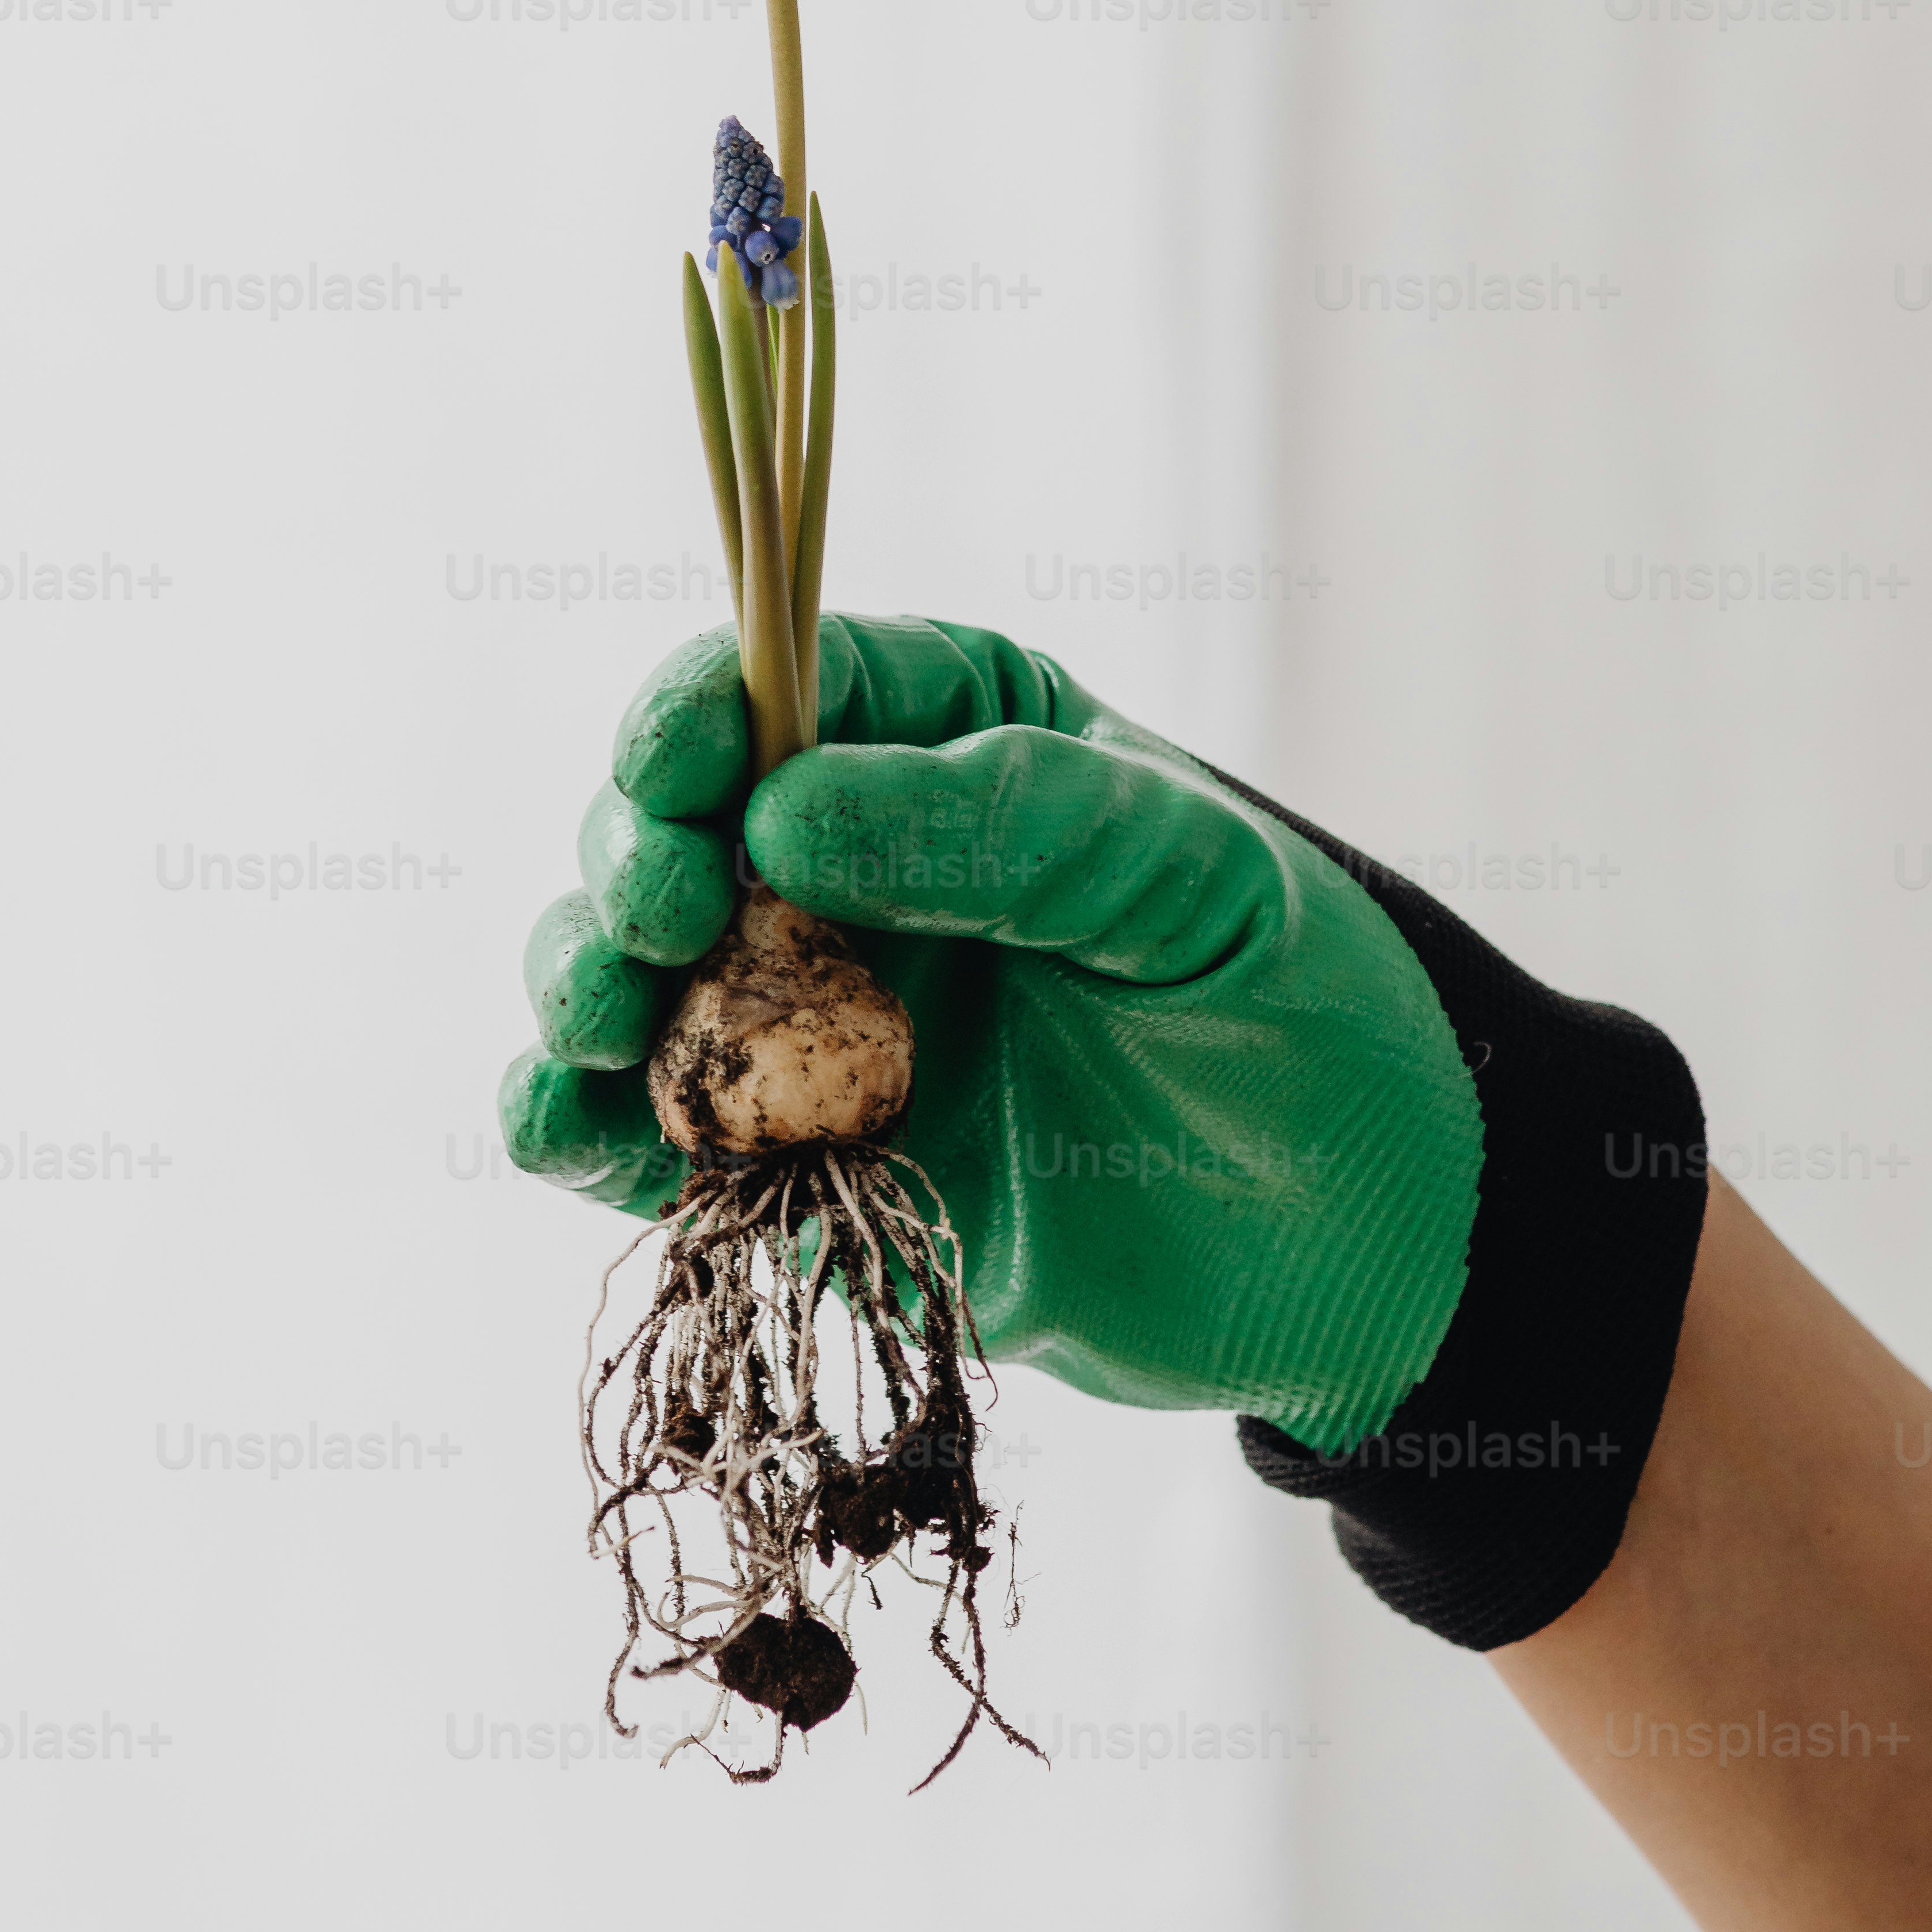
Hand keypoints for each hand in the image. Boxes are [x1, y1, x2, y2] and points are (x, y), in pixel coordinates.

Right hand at [503, 612, 1482, 1453]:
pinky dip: (576, 1125)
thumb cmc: (1311, 1011)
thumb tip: (780, 812)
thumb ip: (1009, 822)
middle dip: (633, 852)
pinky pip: (648, 1137)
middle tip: (665, 916)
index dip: (700, 714)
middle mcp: (859, 866)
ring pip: (632, 971)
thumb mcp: (1198, 876)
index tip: (679, 773)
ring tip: (608, 1018)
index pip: (783, 682)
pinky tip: (555, 1119)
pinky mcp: (803, 1166)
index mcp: (955, 740)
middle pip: (674, 819)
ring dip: (583, 981)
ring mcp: (819, 1017)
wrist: (1376, 1249)